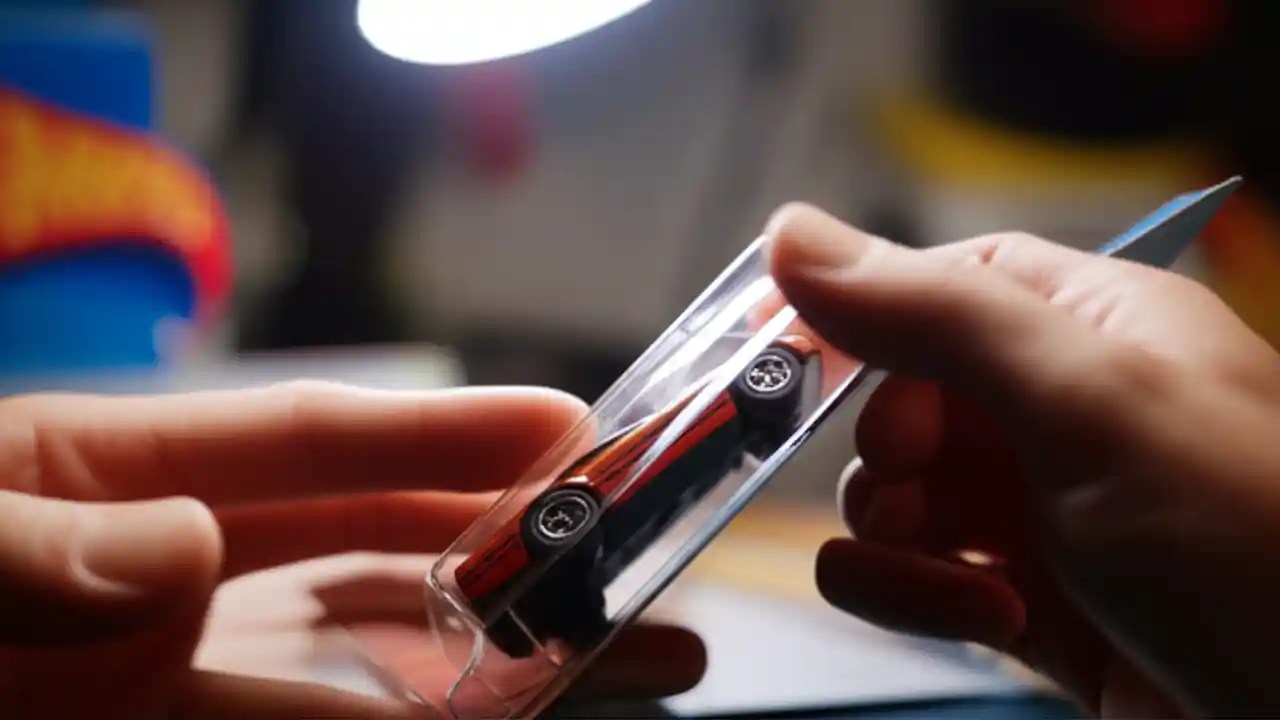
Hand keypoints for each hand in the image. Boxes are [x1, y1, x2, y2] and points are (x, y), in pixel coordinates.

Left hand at [0, 382, 704, 717]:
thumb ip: (25, 551)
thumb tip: (180, 556)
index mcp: (121, 480)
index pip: (318, 445)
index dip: (448, 432)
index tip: (568, 429)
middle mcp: (179, 577)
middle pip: (382, 552)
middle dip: (518, 544)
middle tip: (635, 550)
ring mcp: (182, 683)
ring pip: (375, 665)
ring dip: (500, 660)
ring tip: (626, 656)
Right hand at [766, 203, 1279, 717]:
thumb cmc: (1259, 552)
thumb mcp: (1092, 405)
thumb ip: (938, 315)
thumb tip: (793, 236)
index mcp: (1102, 328)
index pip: (948, 284)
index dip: (868, 310)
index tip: (791, 350)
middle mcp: (1071, 415)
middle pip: (909, 398)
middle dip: (884, 446)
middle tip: (904, 480)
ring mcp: (1051, 515)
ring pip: (903, 494)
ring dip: (892, 531)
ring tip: (948, 571)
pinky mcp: (1034, 606)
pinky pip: (921, 577)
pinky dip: (913, 593)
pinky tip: (964, 610)